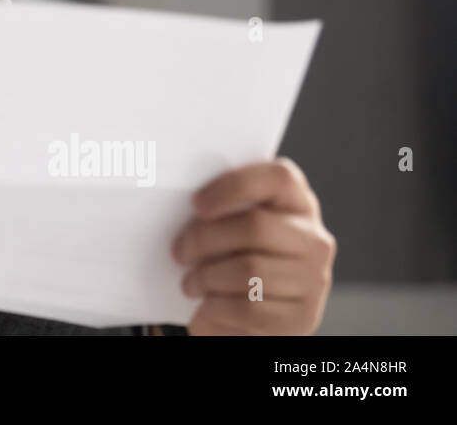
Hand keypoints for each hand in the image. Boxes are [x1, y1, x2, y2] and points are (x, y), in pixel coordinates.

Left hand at [172, 157, 334, 334]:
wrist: (257, 316)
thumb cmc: (234, 256)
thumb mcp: (234, 225)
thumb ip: (221, 207)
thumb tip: (178, 203)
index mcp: (297, 202)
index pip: (279, 178)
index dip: (235, 185)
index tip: (196, 204)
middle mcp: (314, 239)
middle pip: (255, 227)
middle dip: (204, 239)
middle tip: (179, 251)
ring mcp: (313, 279)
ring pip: (250, 271)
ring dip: (206, 277)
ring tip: (190, 281)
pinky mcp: (302, 316)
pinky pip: (251, 308)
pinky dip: (217, 306)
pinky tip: (206, 303)